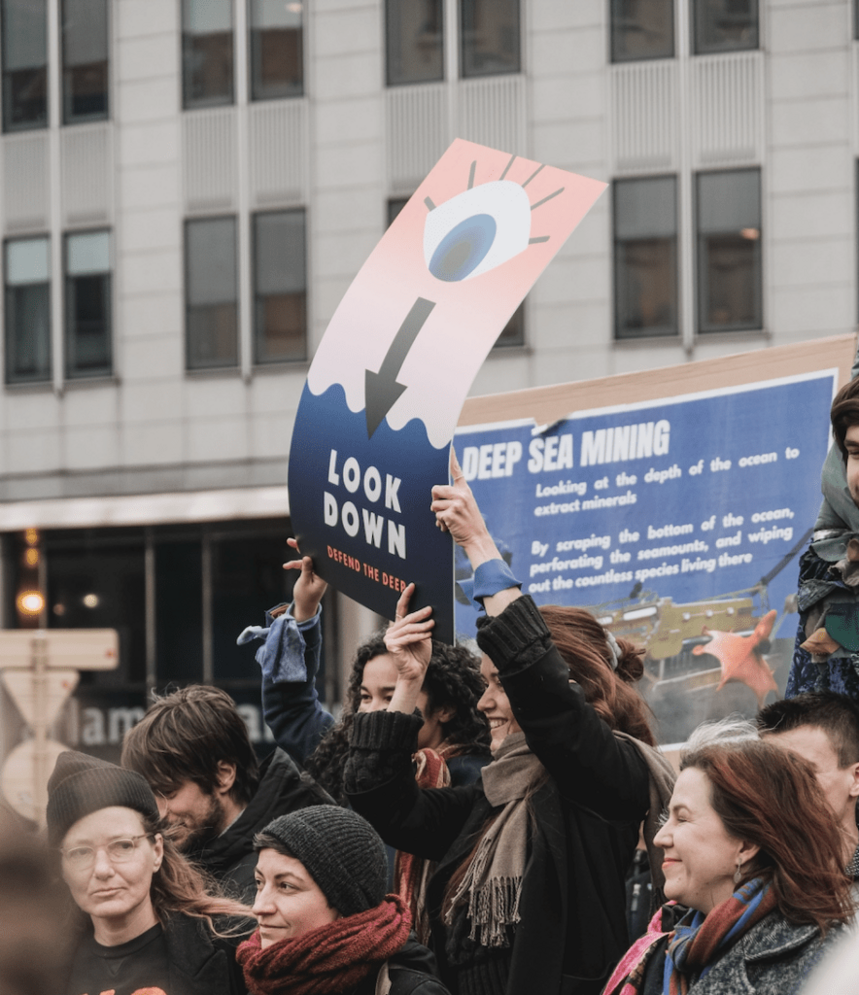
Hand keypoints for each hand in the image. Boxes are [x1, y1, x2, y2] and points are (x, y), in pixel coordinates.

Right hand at [283, 538, 327, 621]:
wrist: (304, 608)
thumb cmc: (306, 598)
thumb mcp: (304, 583)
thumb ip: (306, 570)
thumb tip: (308, 557)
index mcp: (323, 575)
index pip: (319, 558)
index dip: (313, 548)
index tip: (307, 540)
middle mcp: (321, 572)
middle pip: (314, 556)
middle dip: (304, 547)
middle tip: (294, 539)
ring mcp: (317, 572)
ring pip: (308, 559)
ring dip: (298, 554)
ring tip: (289, 542)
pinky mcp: (311, 573)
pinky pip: (304, 565)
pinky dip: (296, 564)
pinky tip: (286, 566)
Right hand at [385, 584, 433, 690]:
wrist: (416, 673)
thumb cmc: (420, 655)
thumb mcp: (424, 636)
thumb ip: (423, 625)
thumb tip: (430, 610)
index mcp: (399, 626)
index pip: (401, 608)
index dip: (406, 596)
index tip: (412, 585)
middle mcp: (392, 630)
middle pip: (407, 619)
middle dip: (419, 613)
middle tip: (430, 609)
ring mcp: (390, 638)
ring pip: (408, 628)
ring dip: (422, 626)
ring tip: (432, 624)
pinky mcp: (391, 646)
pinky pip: (407, 638)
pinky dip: (419, 636)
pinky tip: (428, 634)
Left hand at [431, 449, 500, 567]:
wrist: (478, 538)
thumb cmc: (469, 523)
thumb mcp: (466, 506)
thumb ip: (454, 499)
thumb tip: (434, 500)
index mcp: (465, 490)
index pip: (456, 470)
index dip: (451, 457)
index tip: (448, 444)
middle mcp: (462, 494)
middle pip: (435, 490)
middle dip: (435, 501)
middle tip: (442, 509)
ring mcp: (456, 503)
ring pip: (433, 505)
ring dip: (438, 515)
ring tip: (449, 521)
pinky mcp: (451, 513)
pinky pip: (437, 516)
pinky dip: (440, 524)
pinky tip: (449, 527)